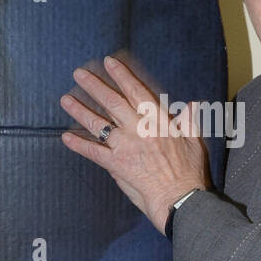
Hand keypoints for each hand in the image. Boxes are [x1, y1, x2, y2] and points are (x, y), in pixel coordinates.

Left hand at [60, 55, 211, 232]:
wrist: (180, 198)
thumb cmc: (190, 172)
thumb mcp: (195, 141)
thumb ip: (189, 121)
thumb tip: (193, 105)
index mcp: (159, 120)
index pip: (137, 91)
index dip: (121, 75)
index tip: (109, 63)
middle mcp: (139, 129)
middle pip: (112, 102)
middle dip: (94, 86)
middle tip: (78, 74)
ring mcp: (126, 146)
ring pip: (98, 124)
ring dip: (80, 110)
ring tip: (65, 100)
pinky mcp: (117, 165)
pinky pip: (93, 152)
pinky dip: (79, 145)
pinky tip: (66, 137)